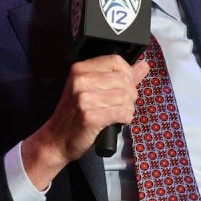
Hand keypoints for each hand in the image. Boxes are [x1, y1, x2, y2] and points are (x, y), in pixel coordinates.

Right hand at [21, 53, 149, 187]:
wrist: (57, 139)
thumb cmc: (75, 115)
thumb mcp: (92, 90)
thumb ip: (119, 77)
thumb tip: (143, 65)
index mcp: (80, 70)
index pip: (116, 61)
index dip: (128, 74)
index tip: (126, 86)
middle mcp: (80, 81)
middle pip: (123, 79)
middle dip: (130, 94)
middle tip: (123, 104)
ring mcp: (83, 99)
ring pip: (125, 97)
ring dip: (128, 108)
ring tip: (119, 114)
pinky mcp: (89, 117)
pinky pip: (121, 113)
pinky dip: (125, 118)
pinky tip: (118, 121)